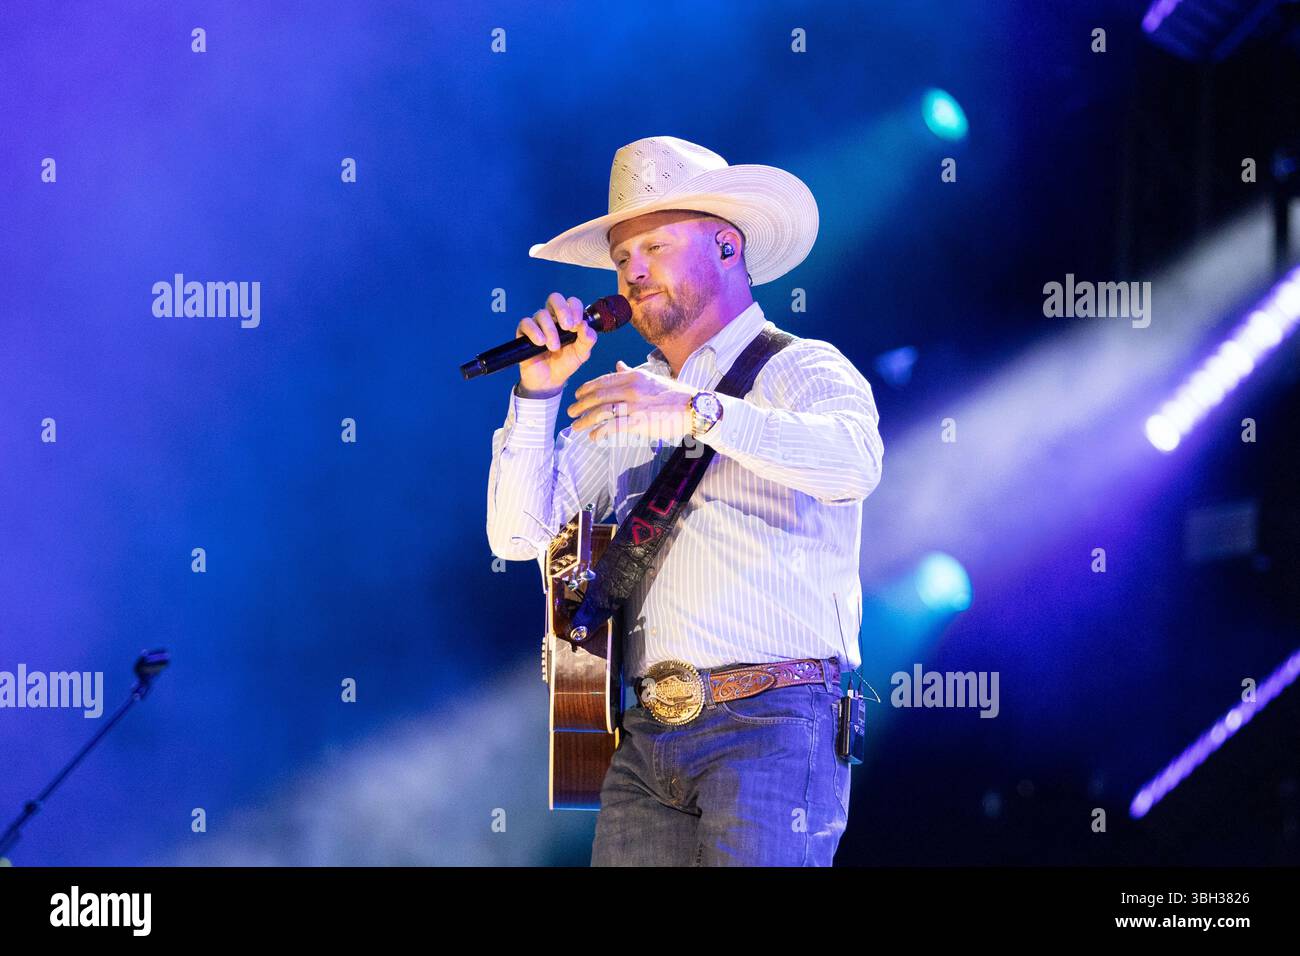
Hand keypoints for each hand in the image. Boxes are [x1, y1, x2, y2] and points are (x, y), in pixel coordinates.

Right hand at [516, 292, 597, 396]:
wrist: (549, 381)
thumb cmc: (565, 363)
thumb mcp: (581, 353)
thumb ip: (587, 339)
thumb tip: (585, 325)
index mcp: (568, 319)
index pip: (571, 302)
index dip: (575, 309)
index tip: (577, 325)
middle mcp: (552, 318)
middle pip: (554, 298)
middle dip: (562, 310)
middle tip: (567, 327)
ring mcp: (538, 324)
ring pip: (541, 314)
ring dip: (550, 330)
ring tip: (554, 347)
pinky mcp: (524, 333)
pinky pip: (526, 323)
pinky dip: (534, 332)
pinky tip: (541, 343)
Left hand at [568, 360, 698, 443]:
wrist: (694, 408)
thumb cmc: (675, 395)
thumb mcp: (651, 378)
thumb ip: (631, 372)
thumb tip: (618, 365)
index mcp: (634, 377)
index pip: (603, 381)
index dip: (587, 388)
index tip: (577, 394)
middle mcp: (632, 388)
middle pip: (598, 396)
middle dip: (581, 405)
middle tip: (570, 412)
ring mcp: (635, 405)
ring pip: (602, 411)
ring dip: (585, 419)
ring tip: (576, 426)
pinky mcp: (639, 422)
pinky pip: (613, 427)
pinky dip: (600, 431)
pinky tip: (593, 436)